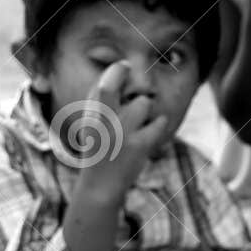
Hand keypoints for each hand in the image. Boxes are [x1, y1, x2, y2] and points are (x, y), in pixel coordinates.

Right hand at [74, 62, 169, 196]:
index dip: (116, 69)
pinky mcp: (139, 144)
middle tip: (131, 73)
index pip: (102, 82)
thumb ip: (100, 100)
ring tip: (141, 120)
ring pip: (143, 103)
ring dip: (145, 109)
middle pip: (112, 84)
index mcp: (91, 114)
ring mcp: (121, 132)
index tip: (124, 66)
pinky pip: (159, 121)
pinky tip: (151, 131)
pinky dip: (158, 124)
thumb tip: (117, 71)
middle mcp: (103, 120)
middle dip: (125, 74)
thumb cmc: (99, 149)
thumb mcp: (92, 123)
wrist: (101, 184)